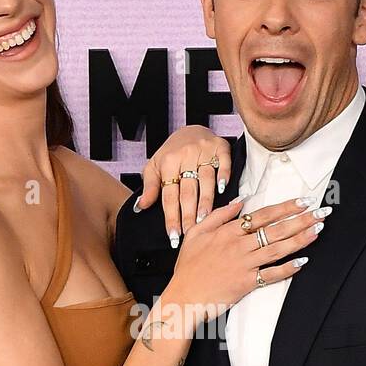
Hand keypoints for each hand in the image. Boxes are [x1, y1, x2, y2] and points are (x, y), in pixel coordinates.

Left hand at [133, 125, 232, 242]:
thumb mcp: (155, 167)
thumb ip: (149, 187)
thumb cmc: (172, 153)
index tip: (174, 235)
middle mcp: (185, 156)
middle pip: (187, 190)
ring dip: (205, 200)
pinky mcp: (220, 146)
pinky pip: (224, 162)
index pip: (169, 195)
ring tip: (204, 219)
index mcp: (168, 162)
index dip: (171, 217)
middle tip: (190, 232)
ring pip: (205, 179)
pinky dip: (224, 175)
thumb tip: (140, 207)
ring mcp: (203, 150)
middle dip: (188, 214)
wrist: (191, 129)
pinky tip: (223, 189)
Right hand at [164, 194, 325, 325]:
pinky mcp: (246, 283)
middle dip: (301, 219)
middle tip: (321, 212)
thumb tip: (239, 201)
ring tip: (318, 231)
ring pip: (277, 248)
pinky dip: (287, 269)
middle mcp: (238, 246)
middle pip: (275, 229)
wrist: (182, 297)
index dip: (285, 207)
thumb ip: (218, 215)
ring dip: (300, 239)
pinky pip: (271, 275)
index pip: (262, 215)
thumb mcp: (196, 233)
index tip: (302, 201)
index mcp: (228, 232)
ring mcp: (244, 265)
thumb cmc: (188, 267)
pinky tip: (302, 262)